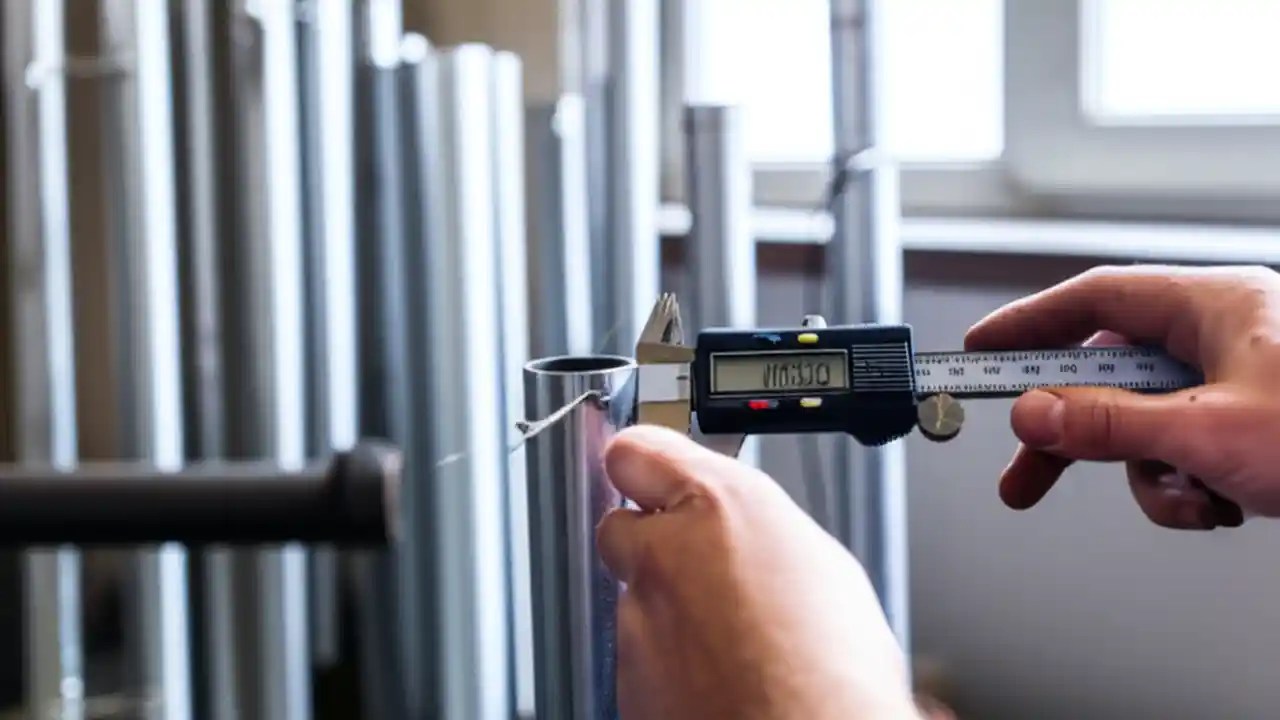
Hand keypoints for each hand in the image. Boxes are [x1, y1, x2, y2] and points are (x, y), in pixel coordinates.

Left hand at [596, 425, 918, 719]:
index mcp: (717, 509)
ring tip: (729, 634)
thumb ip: (761, 531)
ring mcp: (638, 620)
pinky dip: (670, 658)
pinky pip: (639, 651)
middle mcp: (664, 557)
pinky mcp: (627, 676)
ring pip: (635, 594)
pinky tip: (719, 671)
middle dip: (653, 539)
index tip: (651, 464)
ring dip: (670, 606)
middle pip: (623, 523)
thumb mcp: (823, 563)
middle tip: (701, 562)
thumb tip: (750, 533)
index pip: (638, 450)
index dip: (646, 460)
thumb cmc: (830, 670)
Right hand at [965, 264, 1279, 527]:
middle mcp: (1224, 335)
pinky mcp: (1250, 426)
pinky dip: (1190, 488)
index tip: (982, 352)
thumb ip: (1109, 423)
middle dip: (1077, 435)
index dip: (1031, 323)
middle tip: (1026, 470)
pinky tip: (1221, 507)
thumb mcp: (1209, 434)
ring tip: (1190, 501)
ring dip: (1153, 475)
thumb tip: (1033, 413)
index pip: (1096, 298)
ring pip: (1147, 426)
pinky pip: (1184, 453)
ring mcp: (1239, 383)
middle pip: (1111, 376)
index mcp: (1216, 305)